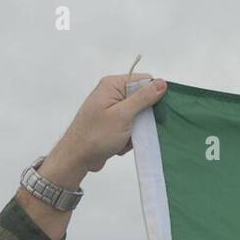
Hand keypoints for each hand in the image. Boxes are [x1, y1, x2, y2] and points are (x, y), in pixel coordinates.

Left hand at [42, 73, 167, 182]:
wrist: (77, 158)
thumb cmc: (96, 136)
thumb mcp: (123, 115)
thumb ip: (143, 98)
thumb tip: (162, 83)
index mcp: (113, 85)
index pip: (143, 81)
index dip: (153, 95)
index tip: (154, 113)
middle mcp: (112, 93)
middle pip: (142, 100)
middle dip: (143, 118)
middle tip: (135, 129)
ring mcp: (112, 109)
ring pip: (138, 117)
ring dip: (136, 131)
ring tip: (124, 139)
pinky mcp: (112, 123)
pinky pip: (130, 128)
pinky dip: (129, 137)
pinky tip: (119, 144)